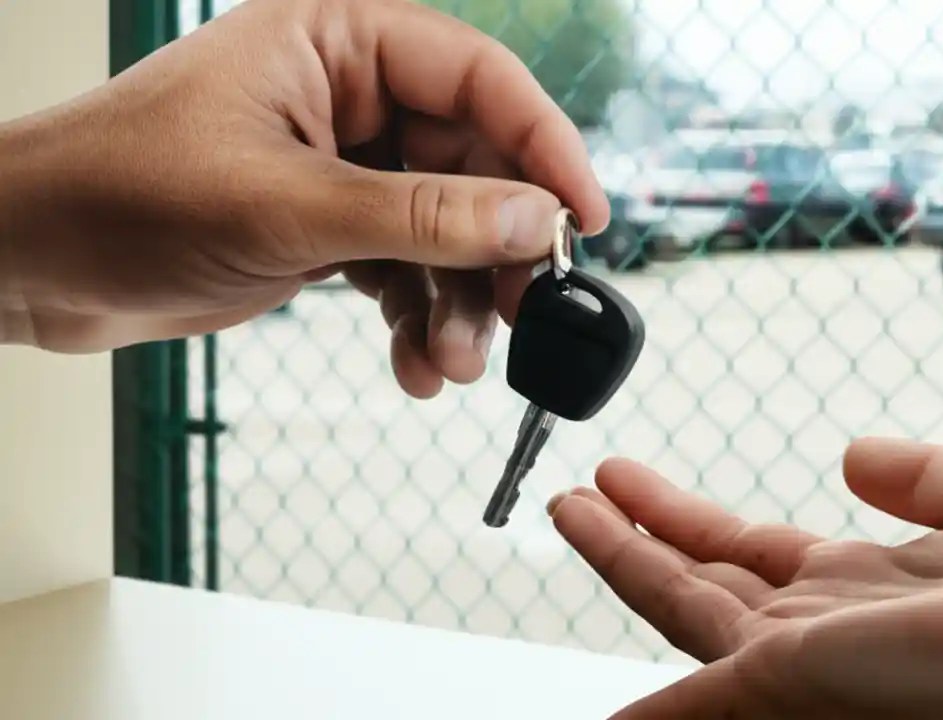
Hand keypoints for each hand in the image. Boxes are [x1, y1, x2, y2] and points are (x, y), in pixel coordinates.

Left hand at [0, 0, 605, 399]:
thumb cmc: (120, 193)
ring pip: (444, 227)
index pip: (478, 76)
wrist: (29, 261)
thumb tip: (533, 220)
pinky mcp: (325, 224)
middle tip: (523, 316)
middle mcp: (347, 95)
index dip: (543, 145)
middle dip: (495, 250)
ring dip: (458, 302)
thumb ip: (421, 215)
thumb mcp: (285, 205)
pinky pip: (404, 267)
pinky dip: (416, 318)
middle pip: (473, 162)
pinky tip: (416, 367)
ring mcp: (340, 164)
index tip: (583, 218)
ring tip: (452, 364)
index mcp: (337, 40)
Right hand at [550, 438, 942, 718]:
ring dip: (624, 562)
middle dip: (638, 535)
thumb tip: (851, 454)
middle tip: (578, 492)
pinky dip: (651, 716)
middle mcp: (820, 628)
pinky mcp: (784, 683)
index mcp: (861, 587)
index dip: (686, 515)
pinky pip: (693, 700)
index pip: (751, 549)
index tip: (631, 475)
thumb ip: (919, 477)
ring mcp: (798, 659)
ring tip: (567, 508)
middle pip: (704, 577)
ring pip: (686, 608)